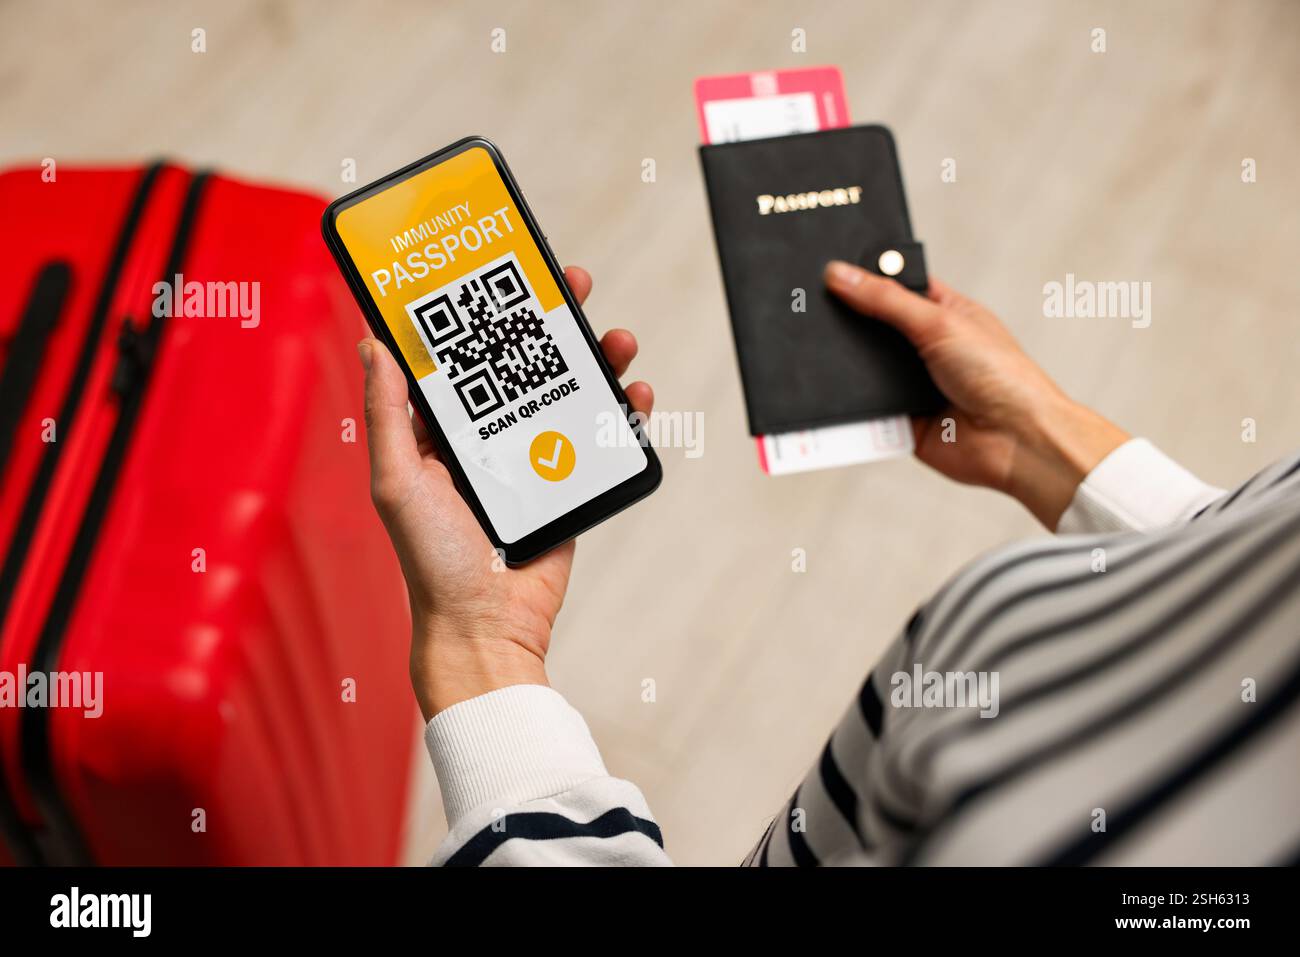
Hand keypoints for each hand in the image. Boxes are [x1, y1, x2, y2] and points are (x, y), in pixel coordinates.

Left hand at [358, 266, 653, 719]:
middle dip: (547, 320)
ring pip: (567, 391)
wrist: (488, 627)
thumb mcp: (396, 481)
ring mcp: (531, 458)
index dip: (479, 311)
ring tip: (615, 336)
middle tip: (570, 282)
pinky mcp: (568, 483)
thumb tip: (374, 342)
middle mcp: (485, 437)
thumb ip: (388, 414)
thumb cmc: (432, 561)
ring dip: (594, 357)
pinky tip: (635, 394)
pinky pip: (598, 437)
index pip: (463, 355)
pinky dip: (621, 412)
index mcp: (439, 430)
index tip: (498, 271)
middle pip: (522, 362)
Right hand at [824, 261, 1128, 527]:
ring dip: (849, 369)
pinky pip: (864, 411)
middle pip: (872, 329)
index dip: (865, 279)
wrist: (1016, 441)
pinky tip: (840, 399)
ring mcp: (911, 385)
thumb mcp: (940, 322)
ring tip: (821, 357)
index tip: (829, 271)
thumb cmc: (1005, 377)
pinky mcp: (900, 421)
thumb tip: (841, 275)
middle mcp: (925, 348)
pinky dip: (852, 407)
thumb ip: (886, 300)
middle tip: (817, 314)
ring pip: (863, 371)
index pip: (894, 286)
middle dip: (849, 327)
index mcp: (943, 312)